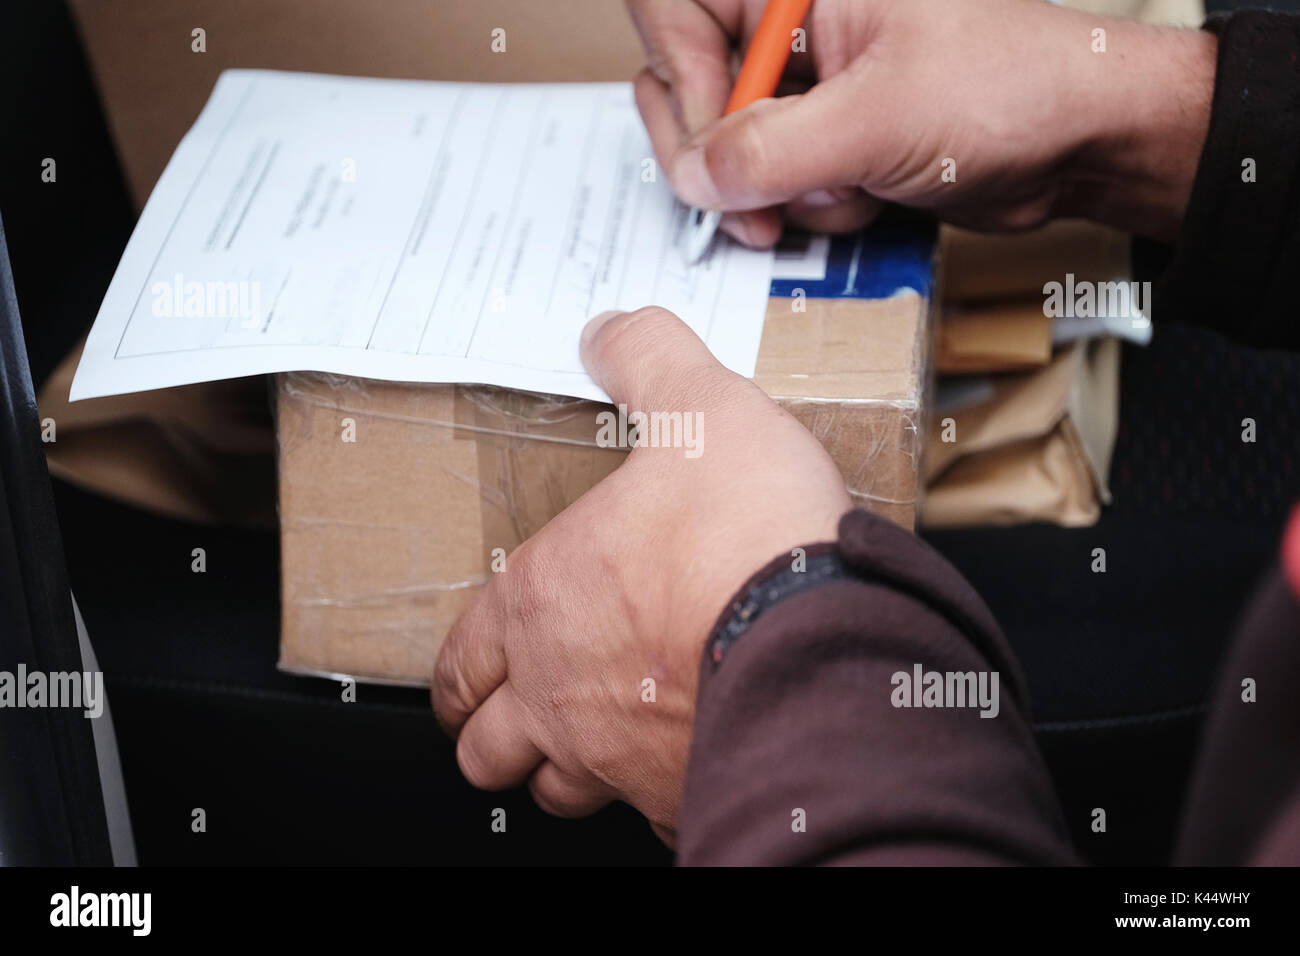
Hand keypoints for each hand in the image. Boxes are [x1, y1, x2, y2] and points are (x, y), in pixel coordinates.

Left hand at [431, 307, 851, 836]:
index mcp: (544, 604)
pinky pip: (642, 815)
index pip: (462, 661)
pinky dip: (646, 796)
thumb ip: (648, 358)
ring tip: (589, 746)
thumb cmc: (746, 535)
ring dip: (559, 773)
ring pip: (553, 793)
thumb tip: (612, 328)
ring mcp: (618, 755)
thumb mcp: (698, 405)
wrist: (820, 633)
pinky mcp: (681, 795)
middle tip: (514, 722)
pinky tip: (675, 764)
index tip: (471, 677)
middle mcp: (562, 691)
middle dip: (494, 736)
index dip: (460, 671)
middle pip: (487, 748)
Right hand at [628, 0, 1215, 241]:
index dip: (684, 80)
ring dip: (776, 193)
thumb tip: (694, 176)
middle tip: (753, 203)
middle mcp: (792, 26)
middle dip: (723, 159)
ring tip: (844, 189)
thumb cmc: (1012, 87)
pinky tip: (862, 197)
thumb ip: (771, 149)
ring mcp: (805, 84)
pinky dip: (805, 207)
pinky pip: (769, 181)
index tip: (716, 145)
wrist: (1076, 143)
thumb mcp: (879, 118)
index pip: (676, 12)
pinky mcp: (821, 137)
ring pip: (726, 148)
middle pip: (689, 86)